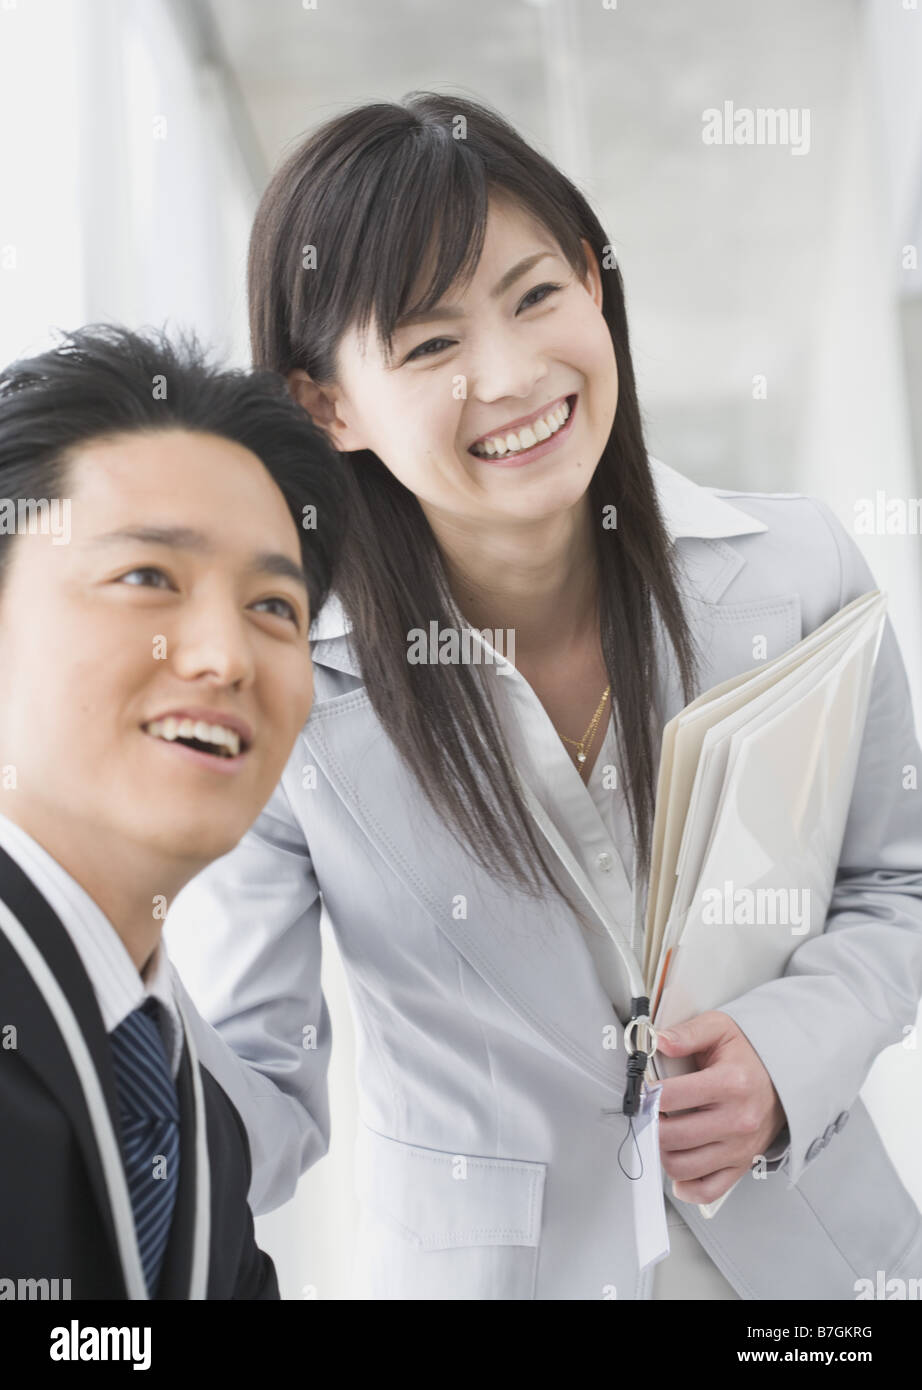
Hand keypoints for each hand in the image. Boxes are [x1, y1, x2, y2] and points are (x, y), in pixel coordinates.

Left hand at [655, 1010, 786, 1204]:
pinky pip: (708, 1189)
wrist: (788, 1078)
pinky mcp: (741, 1164)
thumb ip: (687, 1033)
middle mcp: (736, 1120)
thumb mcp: (721, 1029)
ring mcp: (739, 1147)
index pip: (671, 1096)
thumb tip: (659, 1041)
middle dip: (650, 1124)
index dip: (646, 1093)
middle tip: (647, 1112)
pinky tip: (677, 1169)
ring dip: (662, 1151)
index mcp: (730, 1083)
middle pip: (672, 1136)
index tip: (641, 1090)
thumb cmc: (751, 1056)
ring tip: (663, 1131)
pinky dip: (686, 1186)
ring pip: (682, 1166)